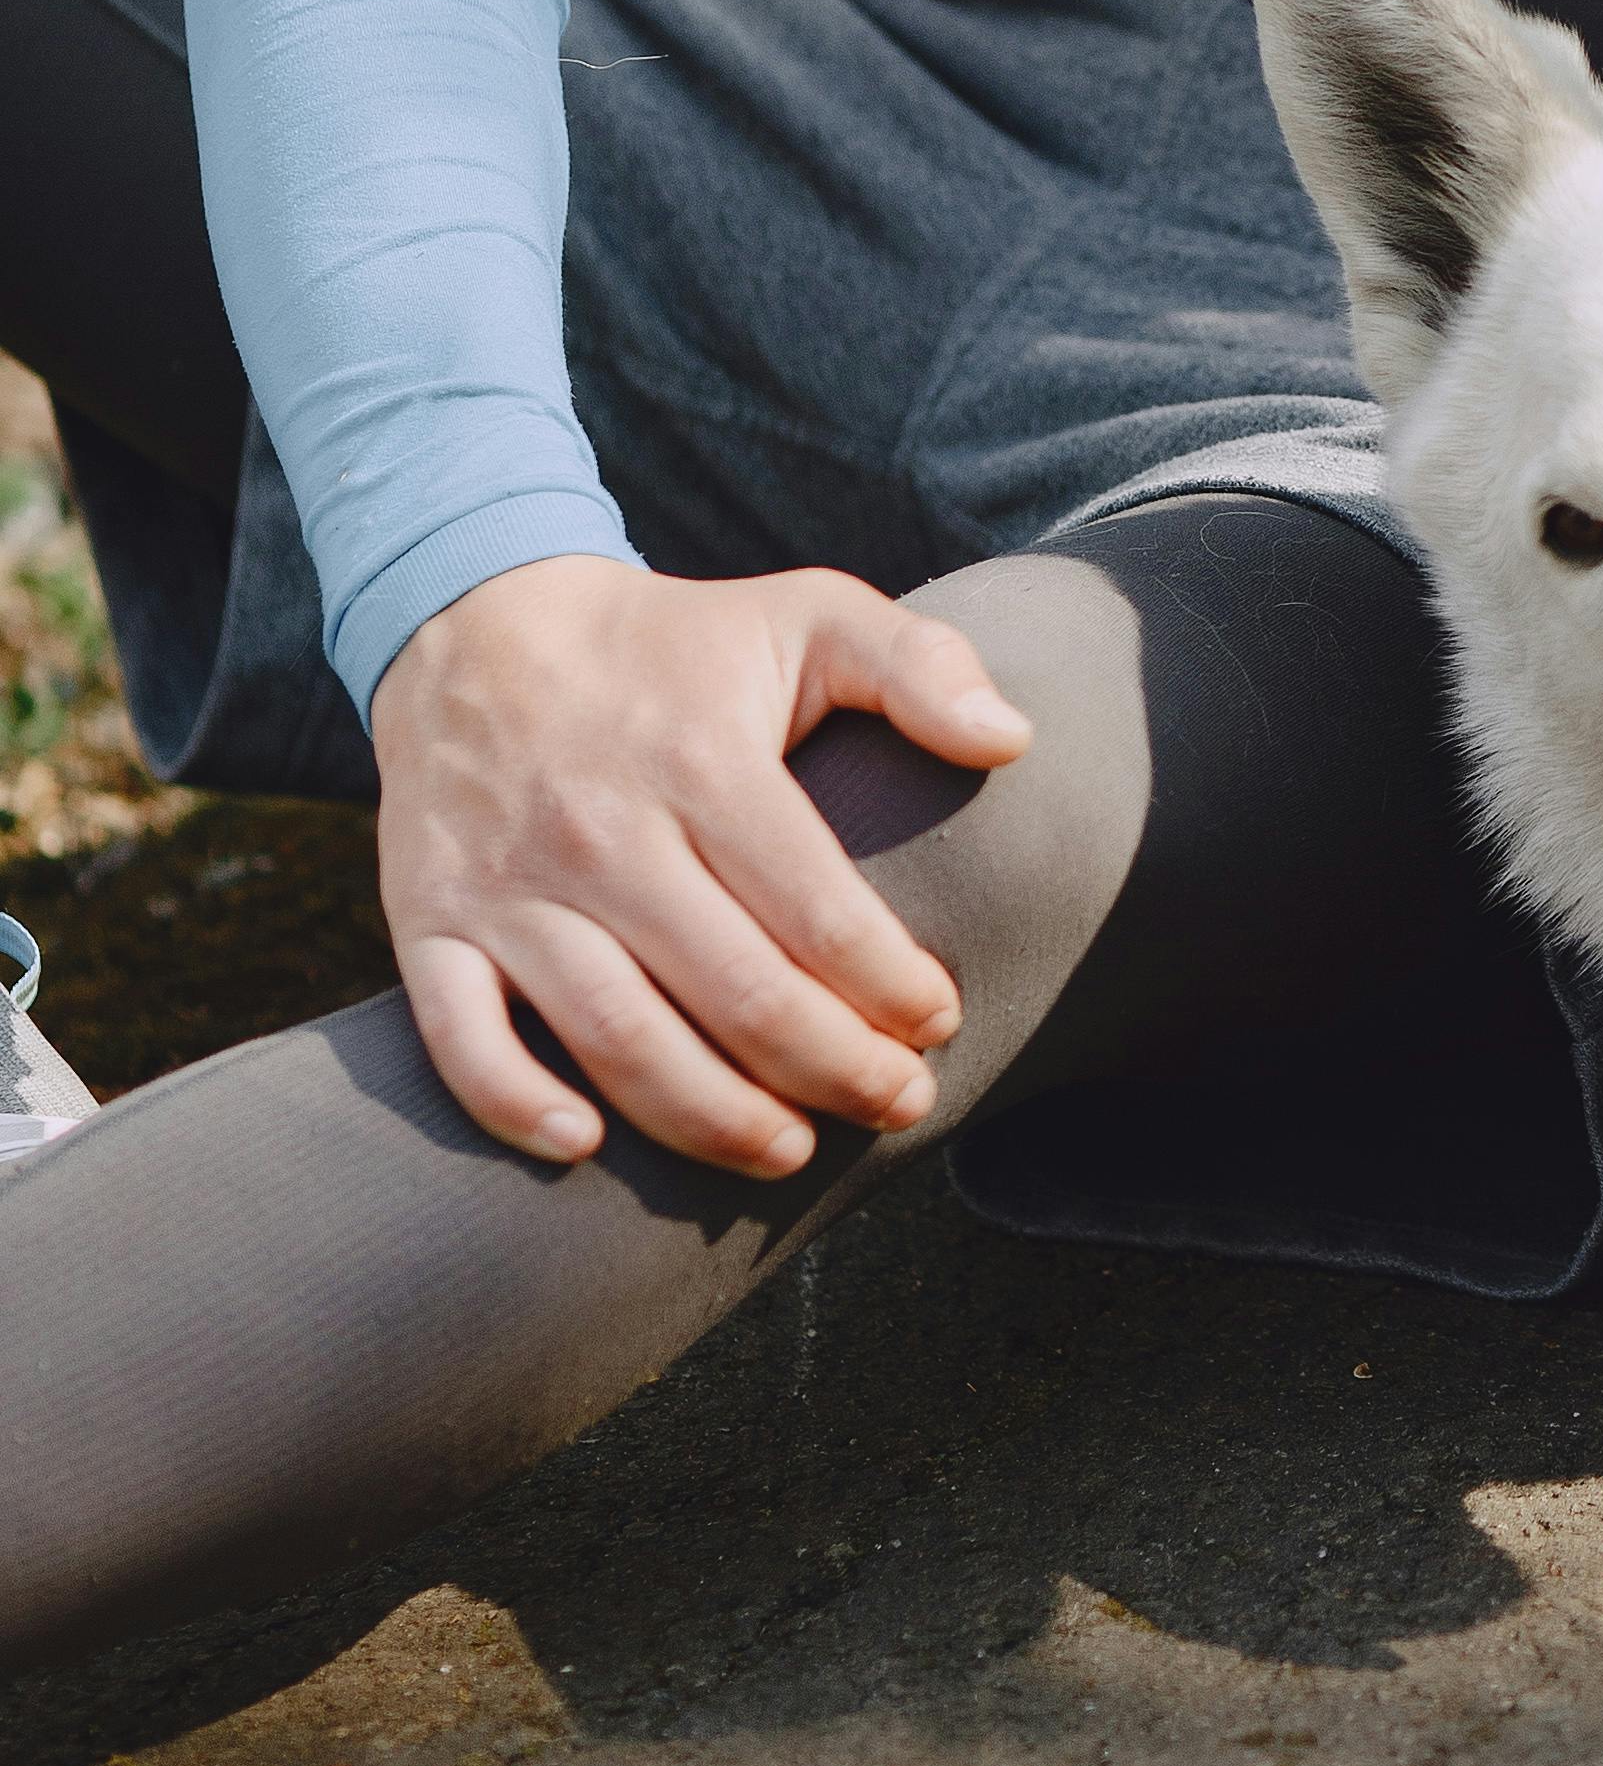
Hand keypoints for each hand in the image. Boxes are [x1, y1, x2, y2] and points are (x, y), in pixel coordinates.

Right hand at [370, 553, 1031, 1177]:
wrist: (474, 624)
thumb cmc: (671, 642)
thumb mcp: (804, 613)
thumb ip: (917, 664)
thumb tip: (1013, 737)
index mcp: (701, 761)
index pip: (818, 910)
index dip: (892, 984)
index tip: (940, 1018)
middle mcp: (600, 832)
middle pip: (736, 993)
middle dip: (836, 1070)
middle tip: (900, 1103)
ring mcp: (507, 886)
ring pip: (617, 1037)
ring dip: (712, 1118)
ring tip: (790, 1151)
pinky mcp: (427, 923)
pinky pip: (461, 1040)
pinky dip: (514, 1106)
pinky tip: (586, 1148)